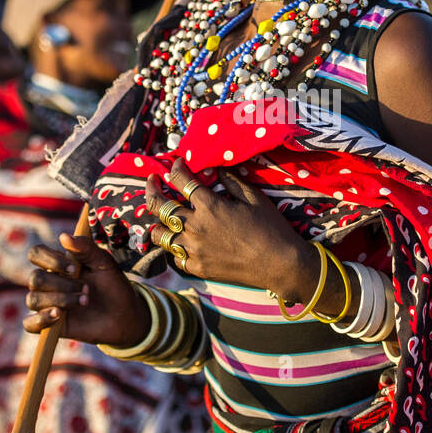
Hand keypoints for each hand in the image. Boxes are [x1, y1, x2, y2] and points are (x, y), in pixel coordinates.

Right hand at [24, 233, 146, 346]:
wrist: (125, 315)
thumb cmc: (113, 286)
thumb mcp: (104, 264)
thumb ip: (86, 248)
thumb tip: (64, 236)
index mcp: (58, 264)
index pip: (36, 254)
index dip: (50, 260)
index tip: (74, 269)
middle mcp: (48, 282)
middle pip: (35, 278)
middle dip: (62, 285)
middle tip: (86, 289)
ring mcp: (47, 304)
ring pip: (33, 300)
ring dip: (60, 300)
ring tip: (84, 302)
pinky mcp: (48, 325)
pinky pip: (30, 324)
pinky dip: (41, 320)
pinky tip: (59, 315)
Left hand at [147, 159, 315, 300]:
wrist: (280, 265)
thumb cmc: (271, 228)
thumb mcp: (254, 198)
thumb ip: (232, 181)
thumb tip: (217, 169)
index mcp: (209, 206)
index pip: (181, 181)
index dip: (175, 169)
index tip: (175, 164)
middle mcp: (195, 227)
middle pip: (159, 206)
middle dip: (151, 189)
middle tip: (151, 181)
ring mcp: (193, 250)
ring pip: (159, 235)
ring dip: (158, 222)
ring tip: (161, 217)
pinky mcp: (197, 268)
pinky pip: (174, 256)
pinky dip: (174, 247)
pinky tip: (180, 241)